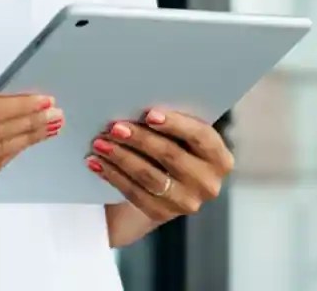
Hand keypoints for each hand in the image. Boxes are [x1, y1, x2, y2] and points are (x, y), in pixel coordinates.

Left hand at [86, 109, 233, 223]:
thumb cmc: (172, 147)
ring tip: (100, 142)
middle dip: (140, 139)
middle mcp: (208, 184)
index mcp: (219, 158)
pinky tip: (97, 162)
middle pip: (171, 156)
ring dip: (121, 157)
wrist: (164, 186)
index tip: (149, 114)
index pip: (201, 136)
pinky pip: (134, 193)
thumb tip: (136, 102)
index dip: (176, 124)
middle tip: (114, 127)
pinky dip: (113, 175)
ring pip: (149, 176)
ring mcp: (186, 203)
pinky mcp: (162, 214)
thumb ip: (169, 122)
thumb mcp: (180, 136)